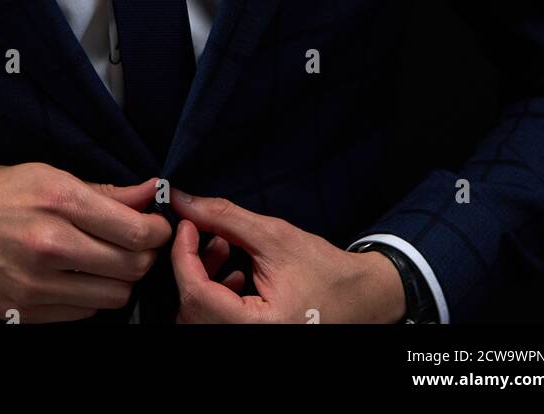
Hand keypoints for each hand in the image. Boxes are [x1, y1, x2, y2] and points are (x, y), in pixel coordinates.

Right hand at [0, 164, 171, 321]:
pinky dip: (91, 297)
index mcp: (57, 200)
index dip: (156, 229)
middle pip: (131, 266)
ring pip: (113, 296)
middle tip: (136, 242)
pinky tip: (78, 276)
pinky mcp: (24, 312)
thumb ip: (101, 190)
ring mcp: (36, 284)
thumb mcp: (43, 174)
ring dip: (120, 280)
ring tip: (106, 260)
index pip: (133, 230)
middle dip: (144, 255)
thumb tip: (147, 192)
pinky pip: (83, 314)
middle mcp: (49, 245)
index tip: (156, 224)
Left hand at [169, 190, 405, 323]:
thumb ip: (224, 218)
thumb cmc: (324, 270)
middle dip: (192, 267)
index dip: (183, 255)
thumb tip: (184, 201)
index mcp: (258, 326)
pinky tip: (234, 273)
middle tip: (207, 235)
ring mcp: (246, 341)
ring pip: (198, 316)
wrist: (359, 297)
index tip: (186, 224)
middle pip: (192, 309)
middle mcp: (248, 341)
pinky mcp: (247, 337)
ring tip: (224, 249)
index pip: (196, 294)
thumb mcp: (274, 236)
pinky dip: (212, 295)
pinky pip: (213, 322)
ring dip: (201, 279)